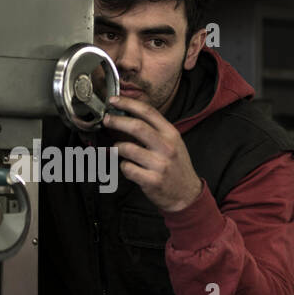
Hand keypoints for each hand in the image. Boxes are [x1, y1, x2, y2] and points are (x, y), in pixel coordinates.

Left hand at [104, 95, 203, 212]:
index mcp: (171, 134)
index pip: (148, 112)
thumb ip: (155, 130)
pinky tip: (129, 167)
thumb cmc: (176, 166)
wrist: (187, 193)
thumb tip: (128, 116)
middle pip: (136, 127)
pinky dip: (123, 166)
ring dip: (118, 148)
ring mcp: (159, 164)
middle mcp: (167, 147)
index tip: (114, 101)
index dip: (128, 103)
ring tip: (118, 149)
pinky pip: (127, 168)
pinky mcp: (151, 180)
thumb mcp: (173, 143)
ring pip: (127, 148)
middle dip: (116, 121)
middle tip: (107, 120)